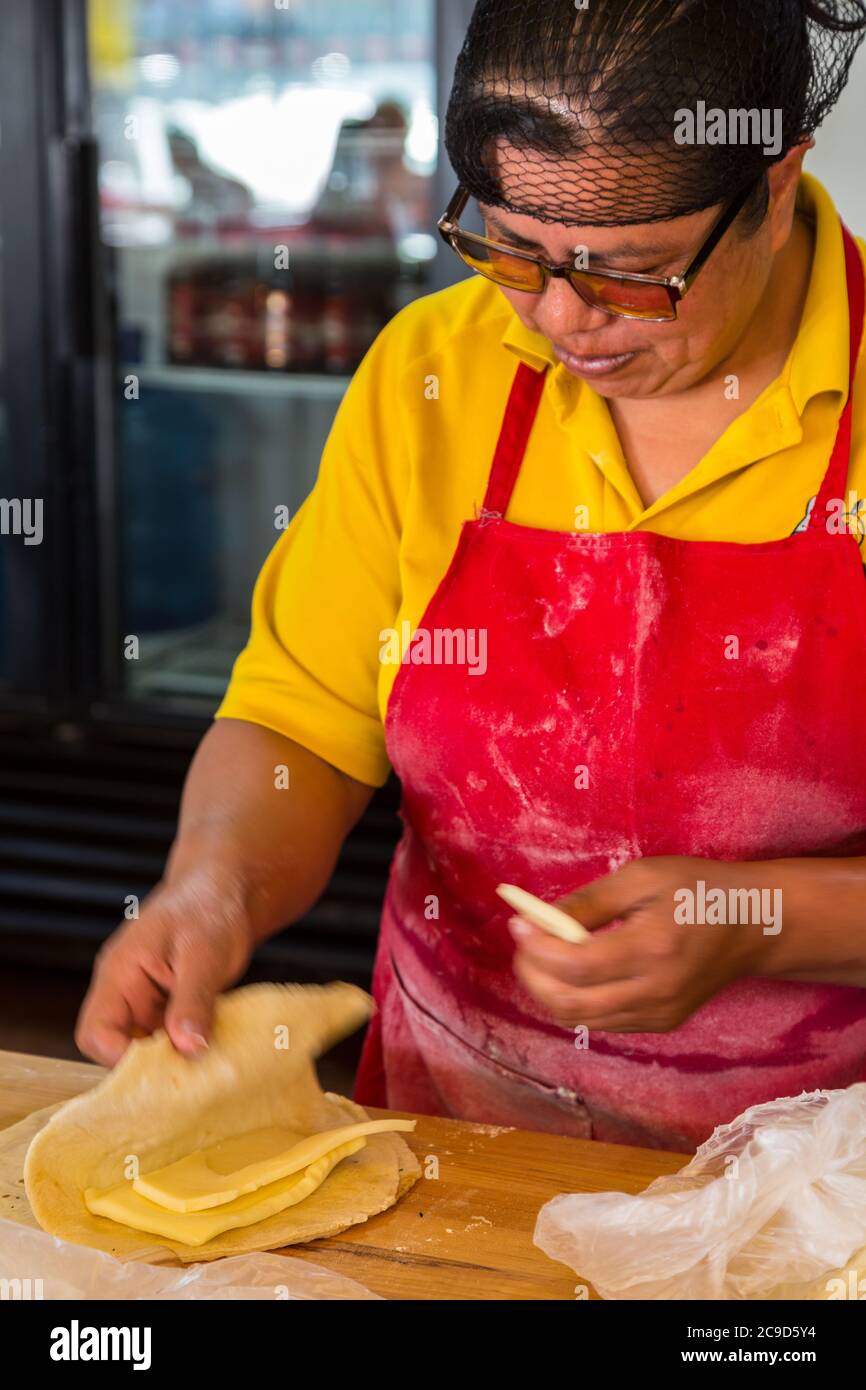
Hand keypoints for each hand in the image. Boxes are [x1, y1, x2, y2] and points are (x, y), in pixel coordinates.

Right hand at [75, 860, 255, 1066]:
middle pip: (114, 1048)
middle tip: (189, 1076)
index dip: (120, 1058)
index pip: (96, 1032)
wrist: (227, 890)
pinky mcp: (167, 1009)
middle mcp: (125, 992)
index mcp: (120, 974)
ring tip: (204, 1068)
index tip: (164, 1069)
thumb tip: (188, 1048)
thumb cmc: (210, 908)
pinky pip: (166, 1041)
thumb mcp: (205, 954)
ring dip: (170, 1062)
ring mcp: (146, 1002)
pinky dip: (185, 1050)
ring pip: (142, 1049)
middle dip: (147, 1067)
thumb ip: (193, 1000)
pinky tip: (211, 1054)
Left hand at [510, 856, 771, 1032]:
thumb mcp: (642, 878)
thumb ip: (589, 903)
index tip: (518, 924)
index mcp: (653, 949)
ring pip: (580, 1019)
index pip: (576, 966)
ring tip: (542, 955)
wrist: (752, 924)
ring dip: (548, 990)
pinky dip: (575, 999)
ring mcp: (660, 1013)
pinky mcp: (661, 1022)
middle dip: (532, 975)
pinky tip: (573, 970)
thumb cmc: (696, 889)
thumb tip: (539, 921)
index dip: (536, 948)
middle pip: (570, 1004)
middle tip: (524, 942)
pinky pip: (601, 1021)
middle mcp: (656, 991)